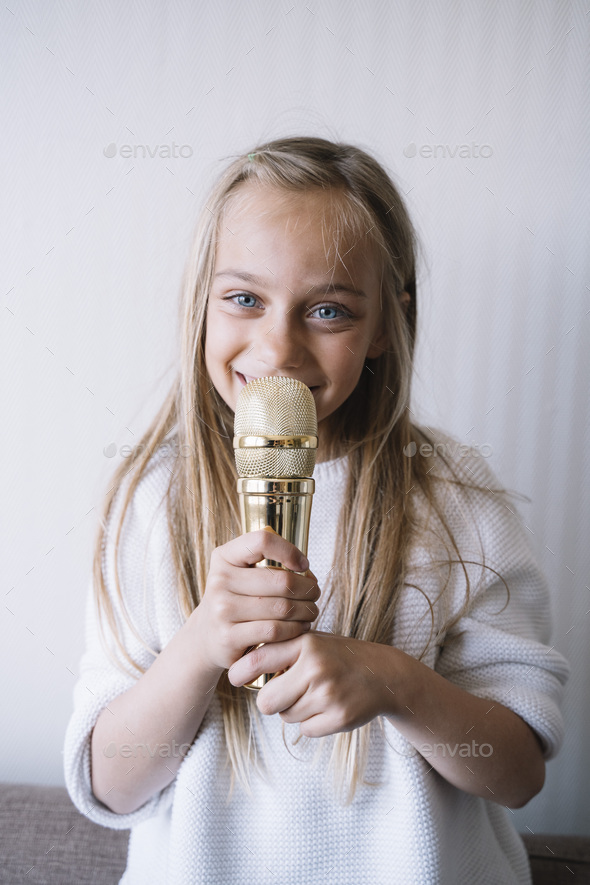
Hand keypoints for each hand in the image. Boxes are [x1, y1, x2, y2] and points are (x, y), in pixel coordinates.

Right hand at [191, 529, 319, 672]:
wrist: (206, 637)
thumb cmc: (236, 599)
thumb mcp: (240, 573)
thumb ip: (269, 565)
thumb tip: (307, 573)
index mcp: (224, 557)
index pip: (262, 541)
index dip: (290, 551)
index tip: (303, 565)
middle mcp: (220, 580)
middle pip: (281, 580)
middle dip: (307, 588)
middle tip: (315, 594)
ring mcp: (222, 610)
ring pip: (282, 607)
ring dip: (306, 611)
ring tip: (311, 611)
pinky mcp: (229, 637)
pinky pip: (274, 630)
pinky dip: (294, 629)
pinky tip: (300, 627)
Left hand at [228, 631, 393, 736]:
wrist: (383, 674)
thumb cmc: (338, 657)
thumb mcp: (312, 642)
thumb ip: (283, 650)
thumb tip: (241, 668)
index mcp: (306, 643)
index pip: (258, 660)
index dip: (239, 672)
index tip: (234, 678)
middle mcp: (315, 667)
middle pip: (267, 701)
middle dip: (271, 702)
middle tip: (284, 694)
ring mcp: (328, 693)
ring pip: (287, 717)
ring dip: (296, 711)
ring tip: (316, 695)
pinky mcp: (339, 717)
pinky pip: (306, 730)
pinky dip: (313, 724)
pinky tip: (328, 707)